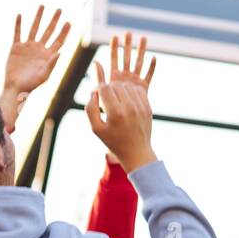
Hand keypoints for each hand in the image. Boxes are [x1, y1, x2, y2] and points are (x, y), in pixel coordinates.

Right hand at [5, 5, 71, 94]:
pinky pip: (18, 33)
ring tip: (42, 6)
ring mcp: (28, 47)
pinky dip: (19, 24)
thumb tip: (60, 53)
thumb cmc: (31, 85)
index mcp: (48, 55)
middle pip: (49, 31)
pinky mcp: (16, 48)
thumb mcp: (44, 76)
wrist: (15, 87)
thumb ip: (51, 64)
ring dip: (38, 17)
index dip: (64, 32)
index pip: (59, 40)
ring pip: (34, 28)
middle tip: (60, 10)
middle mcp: (39, 49)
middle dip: (54, 21)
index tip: (69, 22)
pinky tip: (20, 15)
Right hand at [85, 56, 155, 171]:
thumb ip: (90, 109)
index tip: (96, 95)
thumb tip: (93, 93)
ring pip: (127, 86)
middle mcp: (130, 108)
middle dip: (108, 89)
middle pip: (116, 85)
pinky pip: (138, 90)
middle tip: (105, 99)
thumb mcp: (96, 128)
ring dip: (119, 89)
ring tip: (116, 99)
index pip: (105, 88)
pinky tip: (126, 100)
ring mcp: (141, 107)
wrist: (136, 152)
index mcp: (115, 113)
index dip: (98, 88)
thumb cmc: (113, 141)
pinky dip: (130, 91)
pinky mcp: (148, 107)